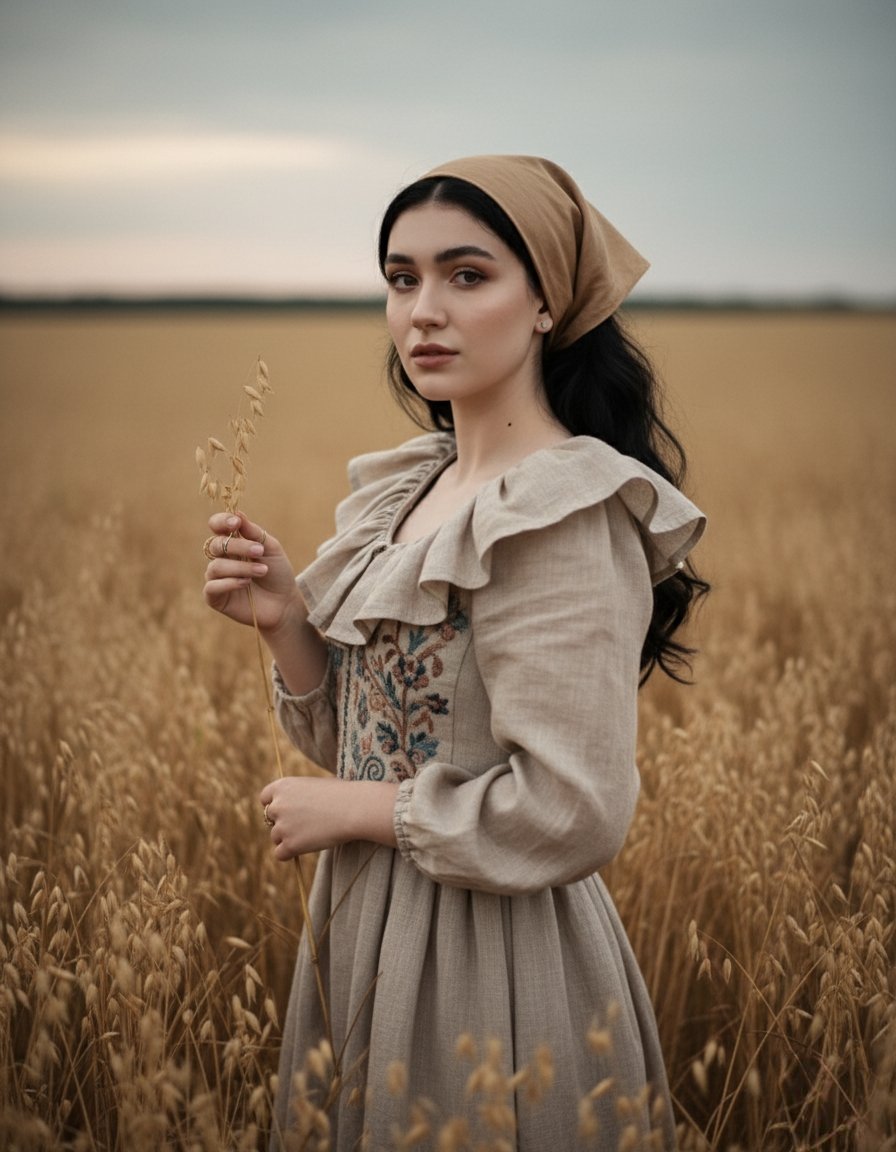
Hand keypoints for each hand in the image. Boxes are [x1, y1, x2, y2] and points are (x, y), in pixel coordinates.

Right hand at [203, 511, 300, 631]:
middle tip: (259, 551)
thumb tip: (238, 513)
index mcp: (233, 544)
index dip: (222, 521)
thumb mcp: (271, 549)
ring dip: (240, 568)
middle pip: (217, 545)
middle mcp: (221, 559)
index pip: (217, 526)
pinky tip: (246, 583)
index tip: (236, 523)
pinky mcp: (215, 598)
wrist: (285, 603)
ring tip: (262, 571)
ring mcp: (217, 578)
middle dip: (238, 547)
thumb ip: (254, 533)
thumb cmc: (278, 574)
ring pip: (216, 567)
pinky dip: (229, 583)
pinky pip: (211, 587)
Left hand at [260, 776, 398, 859]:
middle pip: (270, 819)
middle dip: (284, 823)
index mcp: (283, 786)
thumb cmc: (342, 794)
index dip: (275, 805)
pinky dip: (291, 853)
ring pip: (276, 838)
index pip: (265, 798)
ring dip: (290, 838)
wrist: (354, 808)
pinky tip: (307, 847)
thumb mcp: (315, 786)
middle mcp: (278, 805)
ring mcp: (282, 826)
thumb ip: (298, 795)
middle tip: (305, 825)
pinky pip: (280, 854)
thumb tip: (292, 809)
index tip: (286, 812)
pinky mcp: (289, 844)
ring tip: (313, 834)